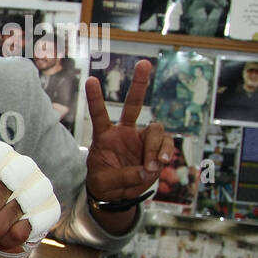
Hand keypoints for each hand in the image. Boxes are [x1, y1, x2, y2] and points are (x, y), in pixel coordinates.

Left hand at [84, 58, 170, 201]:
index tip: (91, 80)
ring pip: (156, 130)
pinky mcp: (156, 149)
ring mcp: (142, 139)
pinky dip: (166, 154)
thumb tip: (148, 169)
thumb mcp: (105, 183)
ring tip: (150, 166)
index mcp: (105, 136)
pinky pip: (166, 146)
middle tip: (144, 63)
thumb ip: (124, 176)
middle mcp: (124, 132)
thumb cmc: (105, 183)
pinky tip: (160, 164)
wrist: (118, 194)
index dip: (95, 98)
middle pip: (133, 104)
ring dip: (156, 148)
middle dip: (140, 84)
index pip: (98, 114)